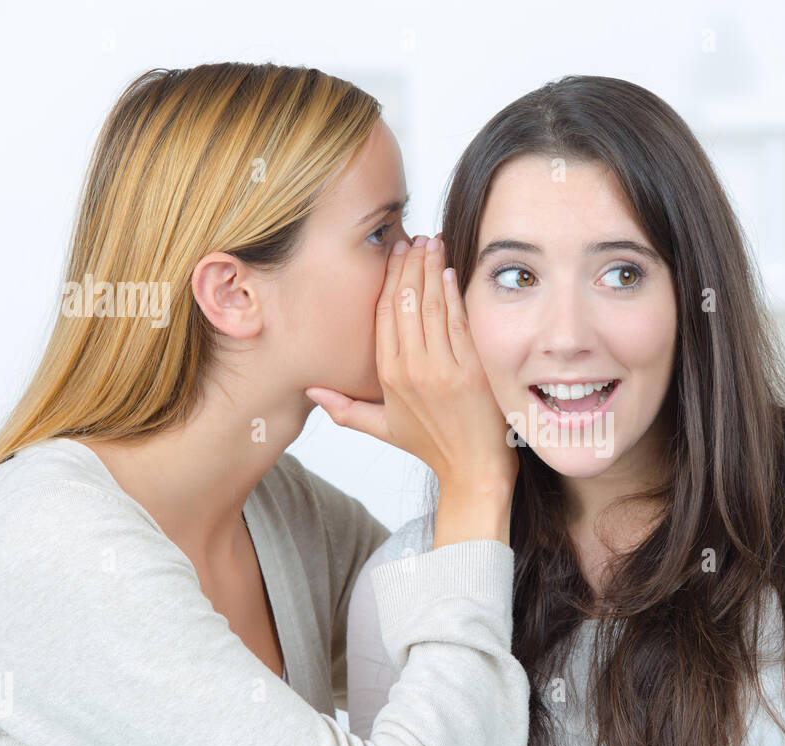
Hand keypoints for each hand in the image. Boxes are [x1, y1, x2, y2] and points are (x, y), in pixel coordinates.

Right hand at [306, 235, 516, 544]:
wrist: (473, 468)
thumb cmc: (432, 446)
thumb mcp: (383, 429)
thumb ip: (345, 409)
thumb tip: (311, 390)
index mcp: (388, 377)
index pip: (384, 315)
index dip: (388, 280)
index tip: (394, 255)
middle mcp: (412, 370)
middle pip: (405, 303)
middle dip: (409, 265)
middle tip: (414, 237)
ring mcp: (443, 368)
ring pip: (431, 306)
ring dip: (431, 269)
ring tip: (433, 242)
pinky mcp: (472, 369)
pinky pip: (458, 321)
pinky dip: (452, 293)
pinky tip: (450, 271)